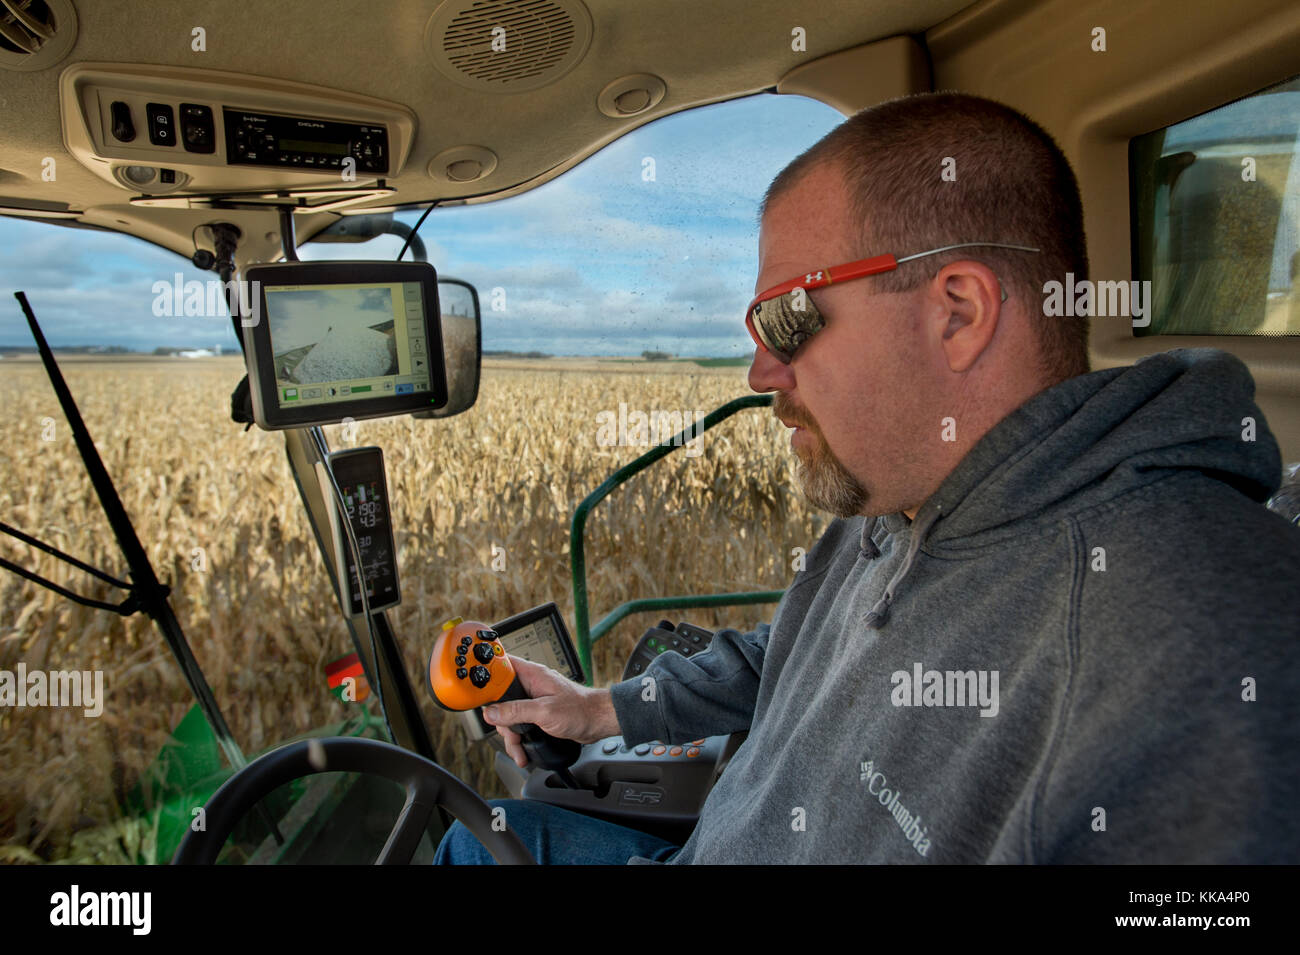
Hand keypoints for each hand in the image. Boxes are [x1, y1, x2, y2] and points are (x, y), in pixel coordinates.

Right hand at [481, 657, 619, 767]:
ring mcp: (533, 700)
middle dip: (501, 720)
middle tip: (508, 732)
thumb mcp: (545, 711)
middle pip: (500, 698)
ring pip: (508, 716)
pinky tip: (523, 752)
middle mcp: (530, 685)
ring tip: (518, 749)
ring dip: (511, 736)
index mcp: (531, 674)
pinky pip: (519, 725)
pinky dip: (519, 740)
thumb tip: (493, 712)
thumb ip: (517, 711)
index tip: (475, 690)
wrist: (598, 722)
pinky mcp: (537, 713)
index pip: (500, 666)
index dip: (486, 676)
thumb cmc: (580, 710)